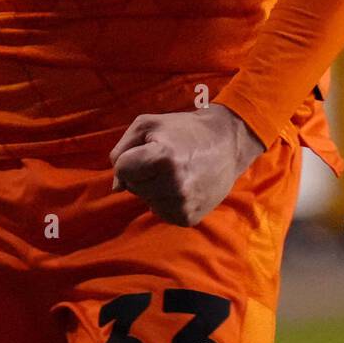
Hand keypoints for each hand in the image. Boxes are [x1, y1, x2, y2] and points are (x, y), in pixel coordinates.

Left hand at [109, 104, 266, 225]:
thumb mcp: (147, 124)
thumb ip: (122, 150)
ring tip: (173, 172)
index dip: (129, 158)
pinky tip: (180, 186)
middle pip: (132, 186)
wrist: (227, 143)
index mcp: (162, 158)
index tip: (146, 149)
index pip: (122, 169)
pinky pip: (160, 212)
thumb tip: (117, 186)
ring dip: (152, 188)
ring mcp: (182, 205)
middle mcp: (174, 185)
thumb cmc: (182, 129)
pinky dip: (164, 200)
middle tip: (163, 160)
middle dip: (140, 173)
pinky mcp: (188, 218)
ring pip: (145, 200)